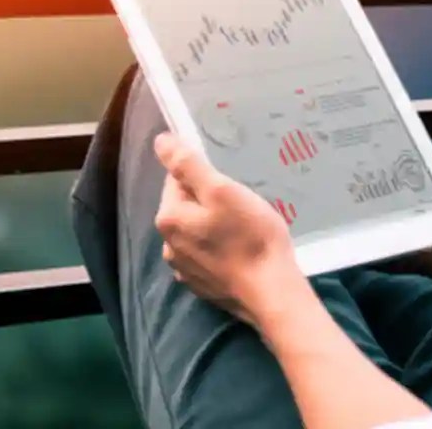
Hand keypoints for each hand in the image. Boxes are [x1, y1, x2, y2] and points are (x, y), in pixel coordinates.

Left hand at [153, 133, 303, 325]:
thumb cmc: (250, 236)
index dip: (204, 175)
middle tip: (241, 204)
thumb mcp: (222, 190)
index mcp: (168, 218)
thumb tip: (160, 140)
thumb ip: (188, 164)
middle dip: (208, 200)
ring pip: (196, 231)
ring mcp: (183, 269)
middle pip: (185, 207)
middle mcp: (168, 245)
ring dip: (213, 225)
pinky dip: (218, 248)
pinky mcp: (201, 285)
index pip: (176, 180)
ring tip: (243, 227)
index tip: (230, 183)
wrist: (271, 292)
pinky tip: (239, 250)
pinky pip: (205, 254)